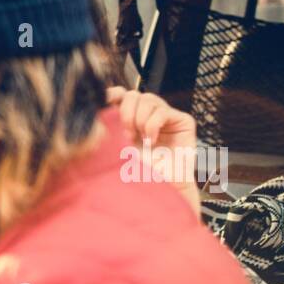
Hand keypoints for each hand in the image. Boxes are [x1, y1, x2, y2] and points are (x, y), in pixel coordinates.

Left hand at [108, 85, 201, 216]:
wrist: (162, 189)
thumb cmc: (139, 173)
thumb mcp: (117, 147)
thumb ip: (111, 127)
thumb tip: (100, 105)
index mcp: (131, 119)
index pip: (121, 95)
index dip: (112, 94)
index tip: (104, 102)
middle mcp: (148, 116)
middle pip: (134, 95)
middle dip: (127, 112)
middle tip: (126, 135)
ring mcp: (166, 117)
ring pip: (148, 99)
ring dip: (140, 120)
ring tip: (140, 140)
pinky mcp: (183, 121)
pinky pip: (163, 111)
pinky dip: (153, 125)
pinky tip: (152, 140)